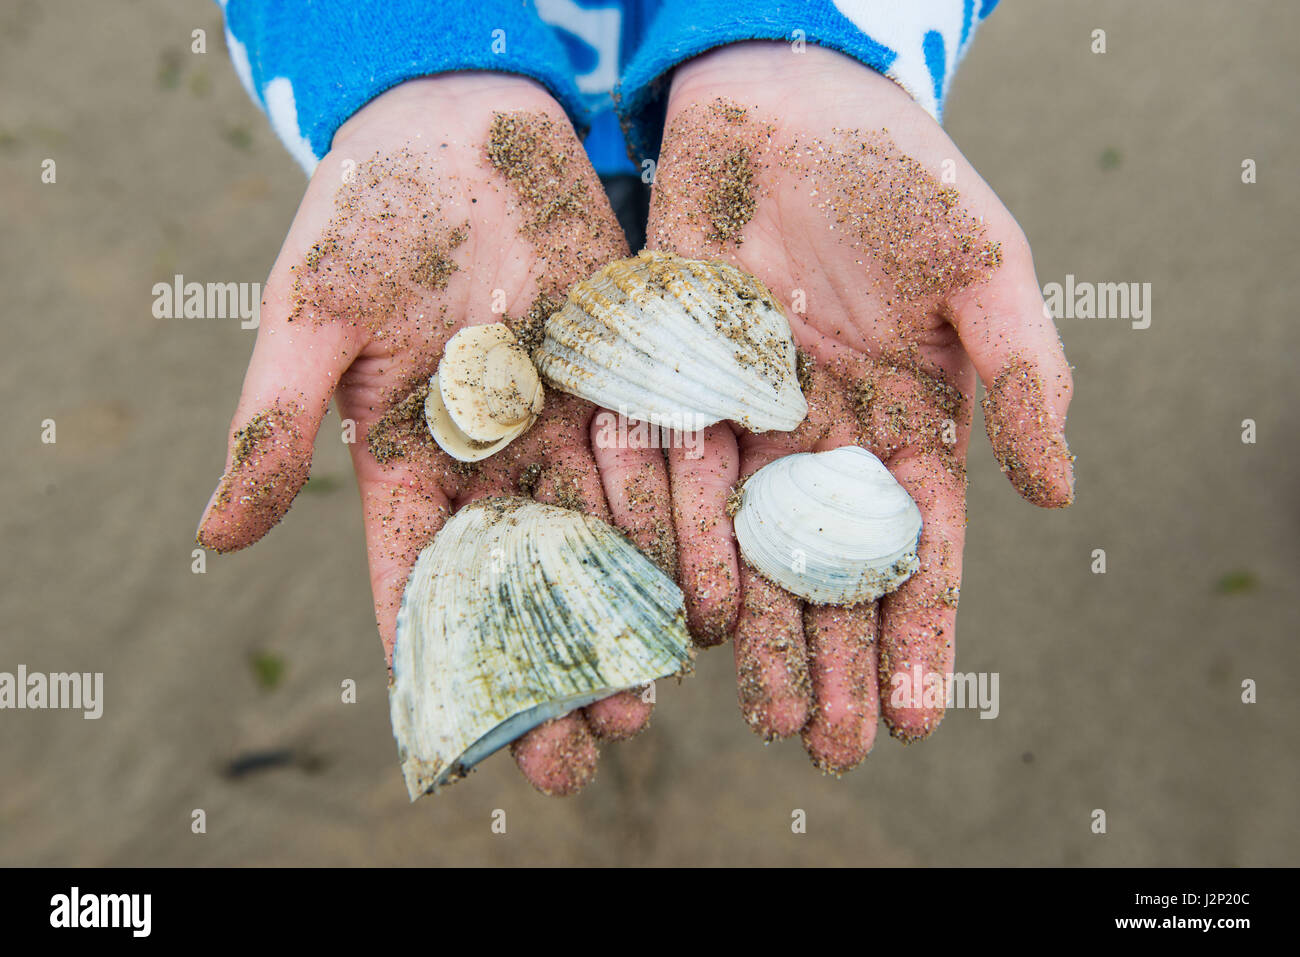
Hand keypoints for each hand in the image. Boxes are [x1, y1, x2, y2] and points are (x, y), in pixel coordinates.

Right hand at [196, 74, 676, 794]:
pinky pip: (653, 462)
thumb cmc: (369, 209)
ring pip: (595, 538)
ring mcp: (561, 421)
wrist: (464, 122)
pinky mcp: (624, 378)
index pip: (418, 576)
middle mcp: (490, 455)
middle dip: (546, 664)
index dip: (441, 657)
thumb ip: (277, 422)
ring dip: (618, 618)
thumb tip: (216, 537)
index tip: (467, 738)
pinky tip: (697, 590)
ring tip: (642, 696)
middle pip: (521, 578)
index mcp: (407, 455)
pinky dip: (674, 526)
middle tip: (577, 750)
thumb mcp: (309, 314)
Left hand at [650, 43, 1073, 770]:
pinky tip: (677, 609)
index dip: (920, 636)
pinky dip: (670, 540)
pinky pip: (665, 477)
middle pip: (826, 572)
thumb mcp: (986, 268)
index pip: (916, 551)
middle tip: (828, 750)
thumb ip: (1022, 377)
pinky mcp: (668, 384)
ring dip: (752, 628)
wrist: (789, 102)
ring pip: (744, 544)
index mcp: (905, 425)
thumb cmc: (903, 178)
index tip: (919, 722)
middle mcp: (822, 442)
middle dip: (830, 660)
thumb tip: (1059, 497)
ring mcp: (742, 421)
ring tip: (759, 711)